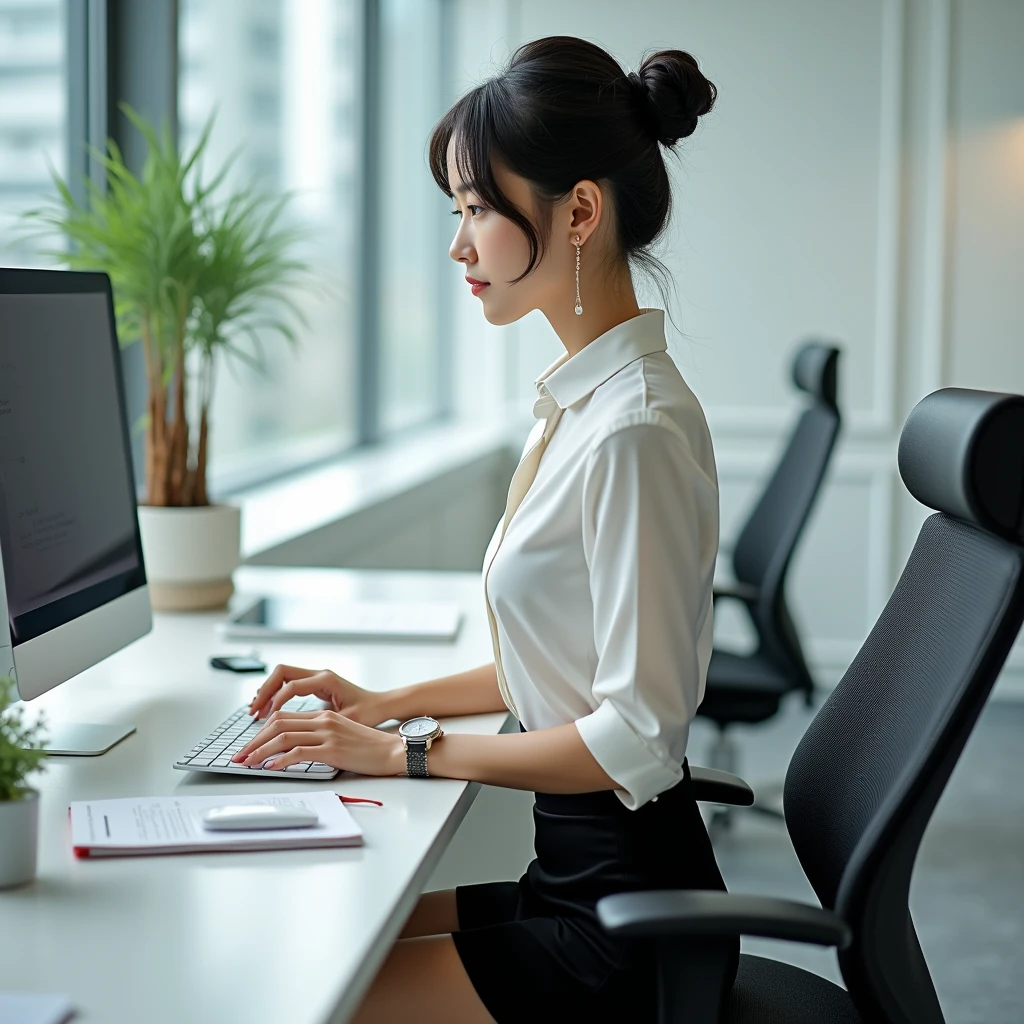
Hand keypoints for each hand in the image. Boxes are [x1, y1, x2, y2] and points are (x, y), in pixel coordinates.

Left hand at [231, 708, 404, 775]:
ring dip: (260, 751)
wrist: (394, 751)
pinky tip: (270, 768)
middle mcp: (323, 720)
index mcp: (324, 715)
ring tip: (247, 763)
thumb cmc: (370, 748)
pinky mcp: (333, 749)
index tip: (249, 746)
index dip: (261, 731)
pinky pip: (298, 752)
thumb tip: (292, 751)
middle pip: (277, 724)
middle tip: (239, 756)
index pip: (283, 717)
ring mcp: (327, 734)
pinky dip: (279, 760)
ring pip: (283, 737)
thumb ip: (319, 738)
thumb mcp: (342, 736)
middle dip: (253, 741)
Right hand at [247, 664, 382, 724]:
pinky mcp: (315, 683)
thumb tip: (302, 734)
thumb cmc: (369, 712)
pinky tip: (269, 710)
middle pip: (281, 673)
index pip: (292, 685)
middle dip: (264, 691)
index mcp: (326, 680)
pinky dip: (276, 694)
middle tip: (253, 712)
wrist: (381, 704)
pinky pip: (288, 683)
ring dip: (267, 692)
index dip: (276, 701)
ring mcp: (316, 677)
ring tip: (255, 712)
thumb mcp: (348, 719)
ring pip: (282, 676)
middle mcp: (319, 674)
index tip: (266, 719)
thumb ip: (325, 723)